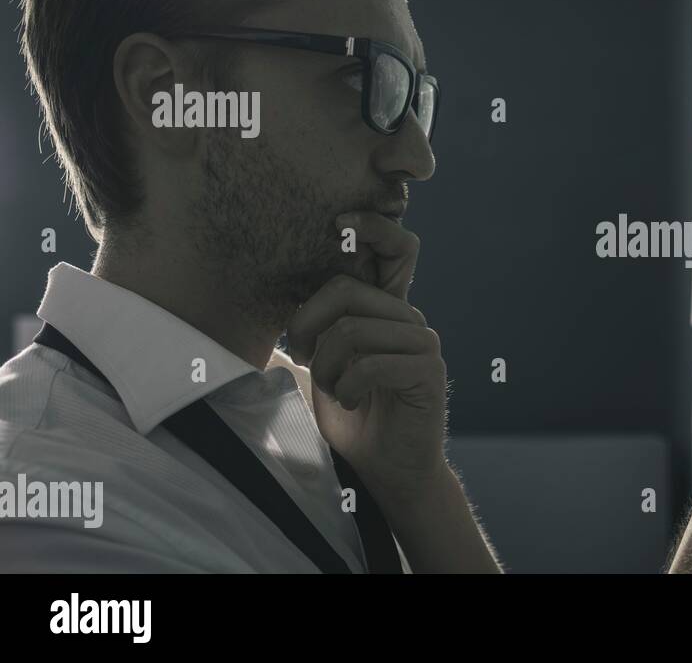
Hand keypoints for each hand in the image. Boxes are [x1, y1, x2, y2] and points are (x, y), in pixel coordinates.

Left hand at [286, 211, 446, 504]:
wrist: (388, 470)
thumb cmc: (353, 421)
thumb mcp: (320, 371)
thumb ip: (308, 337)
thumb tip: (264, 310)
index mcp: (386, 310)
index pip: (394, 248)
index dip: (372, 227)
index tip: (339, 221)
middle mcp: (408, 317)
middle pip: (345, 291)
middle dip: (307, 326)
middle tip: (305, 358)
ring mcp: (422, 342)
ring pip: (351, 330)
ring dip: (328, 368)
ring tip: (335, 390)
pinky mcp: (427, 371)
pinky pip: (371, 363)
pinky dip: (347, 387)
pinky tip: (351, 401)